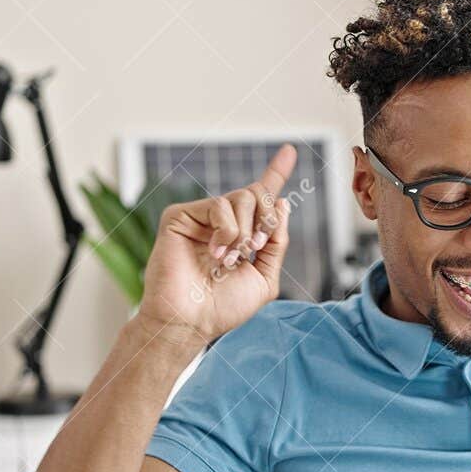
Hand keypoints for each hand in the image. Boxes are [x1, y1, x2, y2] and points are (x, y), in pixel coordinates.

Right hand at [136, 144, 296, 346]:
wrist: (191, 321)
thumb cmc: (223, 308)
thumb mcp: (264, 277)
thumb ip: (276, 243)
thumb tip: (282, 204)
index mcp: (241, 236)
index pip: (260, 200)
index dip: (275, 173)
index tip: (290, 150)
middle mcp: (221, 223)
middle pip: (257, 194)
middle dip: (266, 219)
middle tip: (255, 248)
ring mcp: (200, 218)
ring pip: (240, 197)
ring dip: (245, 231)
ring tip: (230, 259)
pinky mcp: (180, 216)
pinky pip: (218, 205)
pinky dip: (226, 229)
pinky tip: (216, 252)